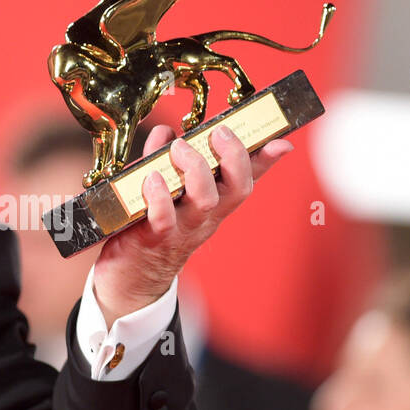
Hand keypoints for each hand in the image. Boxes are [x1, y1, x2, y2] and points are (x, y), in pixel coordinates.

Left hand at [91, 124, 292, 325]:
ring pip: (206, 200)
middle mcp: (205, 216)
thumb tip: (166, 131)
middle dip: (234, 156)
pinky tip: (151, 178)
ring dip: (196, 169)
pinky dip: (159, 196)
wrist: (130, 279)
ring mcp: (183, 228)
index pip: (247, 178)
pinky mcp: (155, 239)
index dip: (266, 160)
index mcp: (214, 201)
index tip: (279, 141)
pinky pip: (163, 218)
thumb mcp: (163, 189)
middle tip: (218, 132)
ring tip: (178, 147)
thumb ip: (163, 159)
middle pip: (237, 188)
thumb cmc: (148, 227)